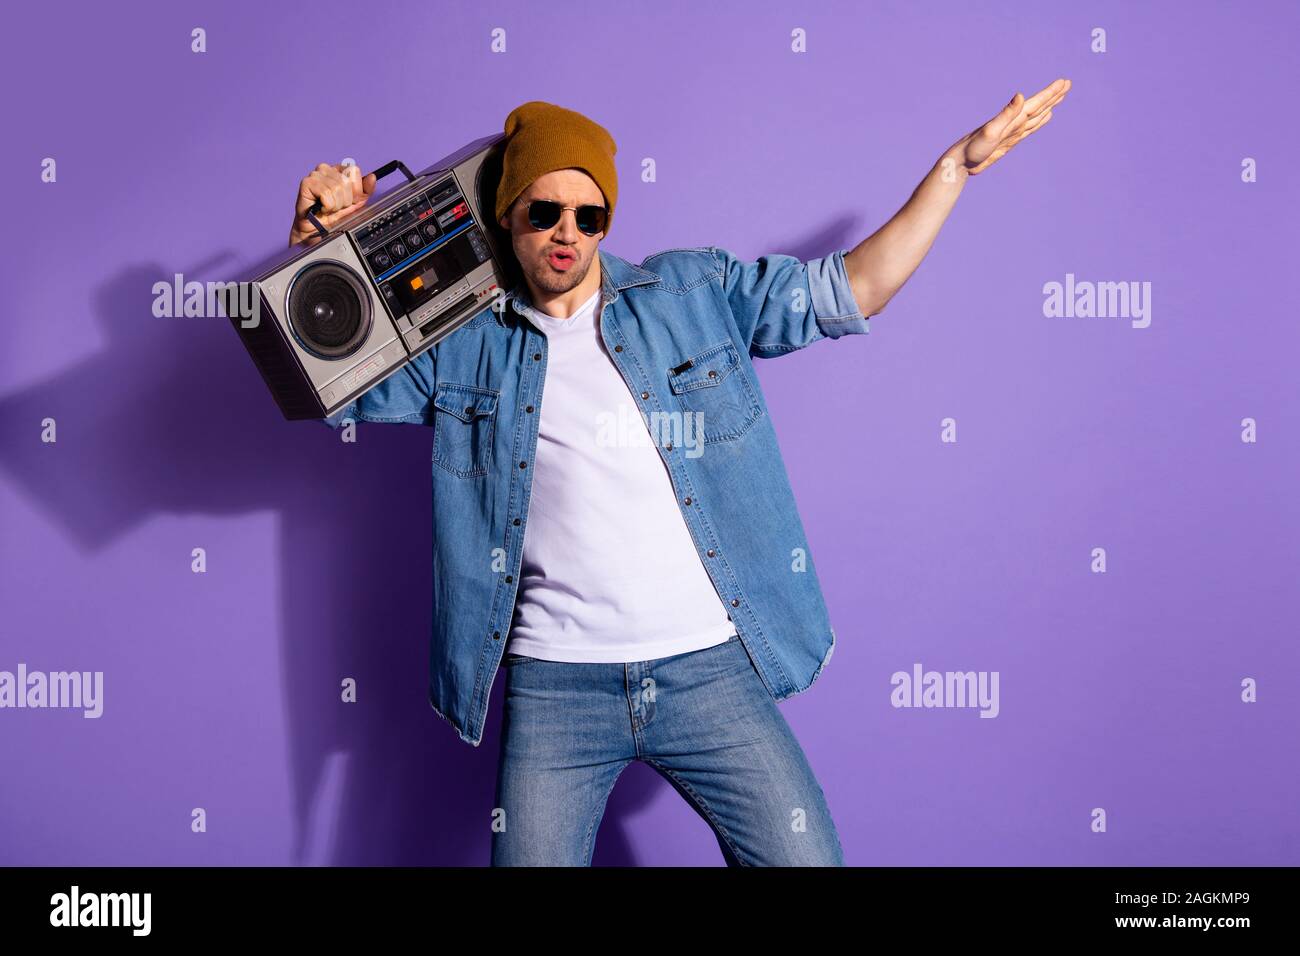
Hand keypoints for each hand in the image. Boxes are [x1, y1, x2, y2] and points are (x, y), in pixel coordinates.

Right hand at [289, 162, 377, 244]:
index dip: (355, 190)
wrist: (320, 230)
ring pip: (337, 188)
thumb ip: (366, 190)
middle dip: (346, 199)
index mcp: (338, 170)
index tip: (349, 200)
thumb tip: (372, 177)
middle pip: (346, 181)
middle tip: (337, 206)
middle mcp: (326, 169)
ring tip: (330, 208)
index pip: (354, 171)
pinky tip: (322, 208)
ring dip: (336, 204)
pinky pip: (326, 193)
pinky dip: (328, 205)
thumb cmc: (335, 215)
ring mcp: (315, 175)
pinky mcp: (307, 183)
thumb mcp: (356, 203)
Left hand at [950, 78, 1070, 175]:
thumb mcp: (991, 131)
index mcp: (1012, 118)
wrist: (961, 162)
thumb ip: (1007, 114)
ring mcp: (1012, 131)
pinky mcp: (1009, 141)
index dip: (1050, 93)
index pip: (1036, 103)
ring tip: (1059, 98)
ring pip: (1036, 116)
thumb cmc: (973, 147)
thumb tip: (1020, 95)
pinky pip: (1029, 129)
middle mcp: (1014, 122)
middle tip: (1067, 84)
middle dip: (1053, 96)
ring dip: (1048, 106)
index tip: (1064, 82)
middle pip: (1038, 106)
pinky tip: (1044, 117)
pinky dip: (1039, 121)